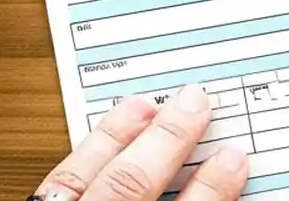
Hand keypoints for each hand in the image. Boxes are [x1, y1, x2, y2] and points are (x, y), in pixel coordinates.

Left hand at [31, 85, 247, 200]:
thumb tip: (223, 176)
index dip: (213, 186)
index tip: (235, 158)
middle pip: (132, 185)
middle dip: (168, 140)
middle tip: (194, 102)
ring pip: (82, 179)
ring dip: (114, 139)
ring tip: (140, 106)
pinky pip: (53, 187)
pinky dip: (78, 159)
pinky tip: (93, 143)